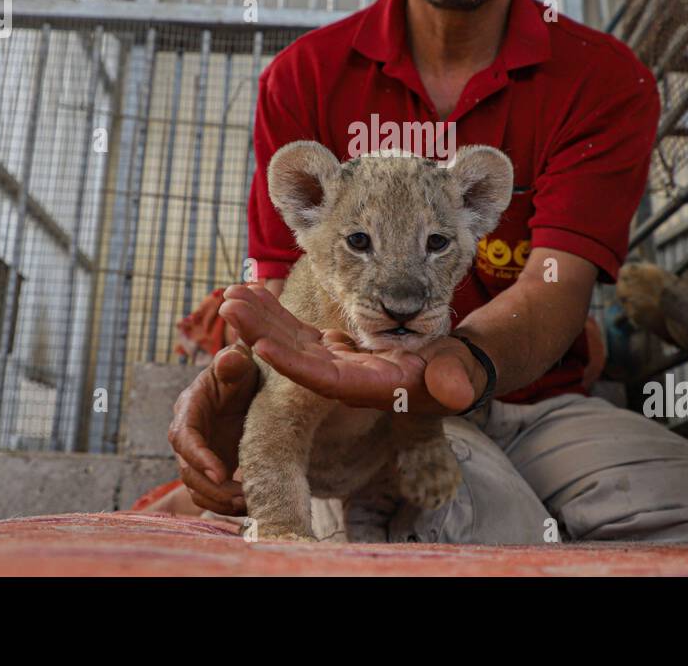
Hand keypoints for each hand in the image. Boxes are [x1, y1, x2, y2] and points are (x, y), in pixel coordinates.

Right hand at [167, 343, 258, 514]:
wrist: (244, 387)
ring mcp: (198, 455)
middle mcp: (187, 436)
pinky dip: (224, 504)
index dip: (199, 458)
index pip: (184, 439)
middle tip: (242, 497)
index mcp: (189, 410)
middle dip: (212, 488)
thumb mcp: (239, 363)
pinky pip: (209, 494)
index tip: (221, 473)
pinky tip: (249, 505)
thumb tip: (230, 360)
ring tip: (248, 505)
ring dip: (218, 501)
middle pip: (188, 471)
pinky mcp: (210, 468)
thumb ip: (233, 361)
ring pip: (197, 488)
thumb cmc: (240, 372)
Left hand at [217, 283, 486, 414]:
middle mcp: (343, 379)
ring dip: (259, 319)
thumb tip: (457, 393)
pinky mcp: (332, 350)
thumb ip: (456, 381)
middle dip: (259, 333)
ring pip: (288, 342)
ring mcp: (334, 363)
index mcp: (369, 387)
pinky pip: (296, 332)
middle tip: (228, 306)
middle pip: (293, 358)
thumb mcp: (458, 374)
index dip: (291, 365)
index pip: (323, 379)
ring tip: (230, 294)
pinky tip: (253, 293)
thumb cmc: (456, 371)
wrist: (449, 370)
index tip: (259, 348)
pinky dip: (274, 313)